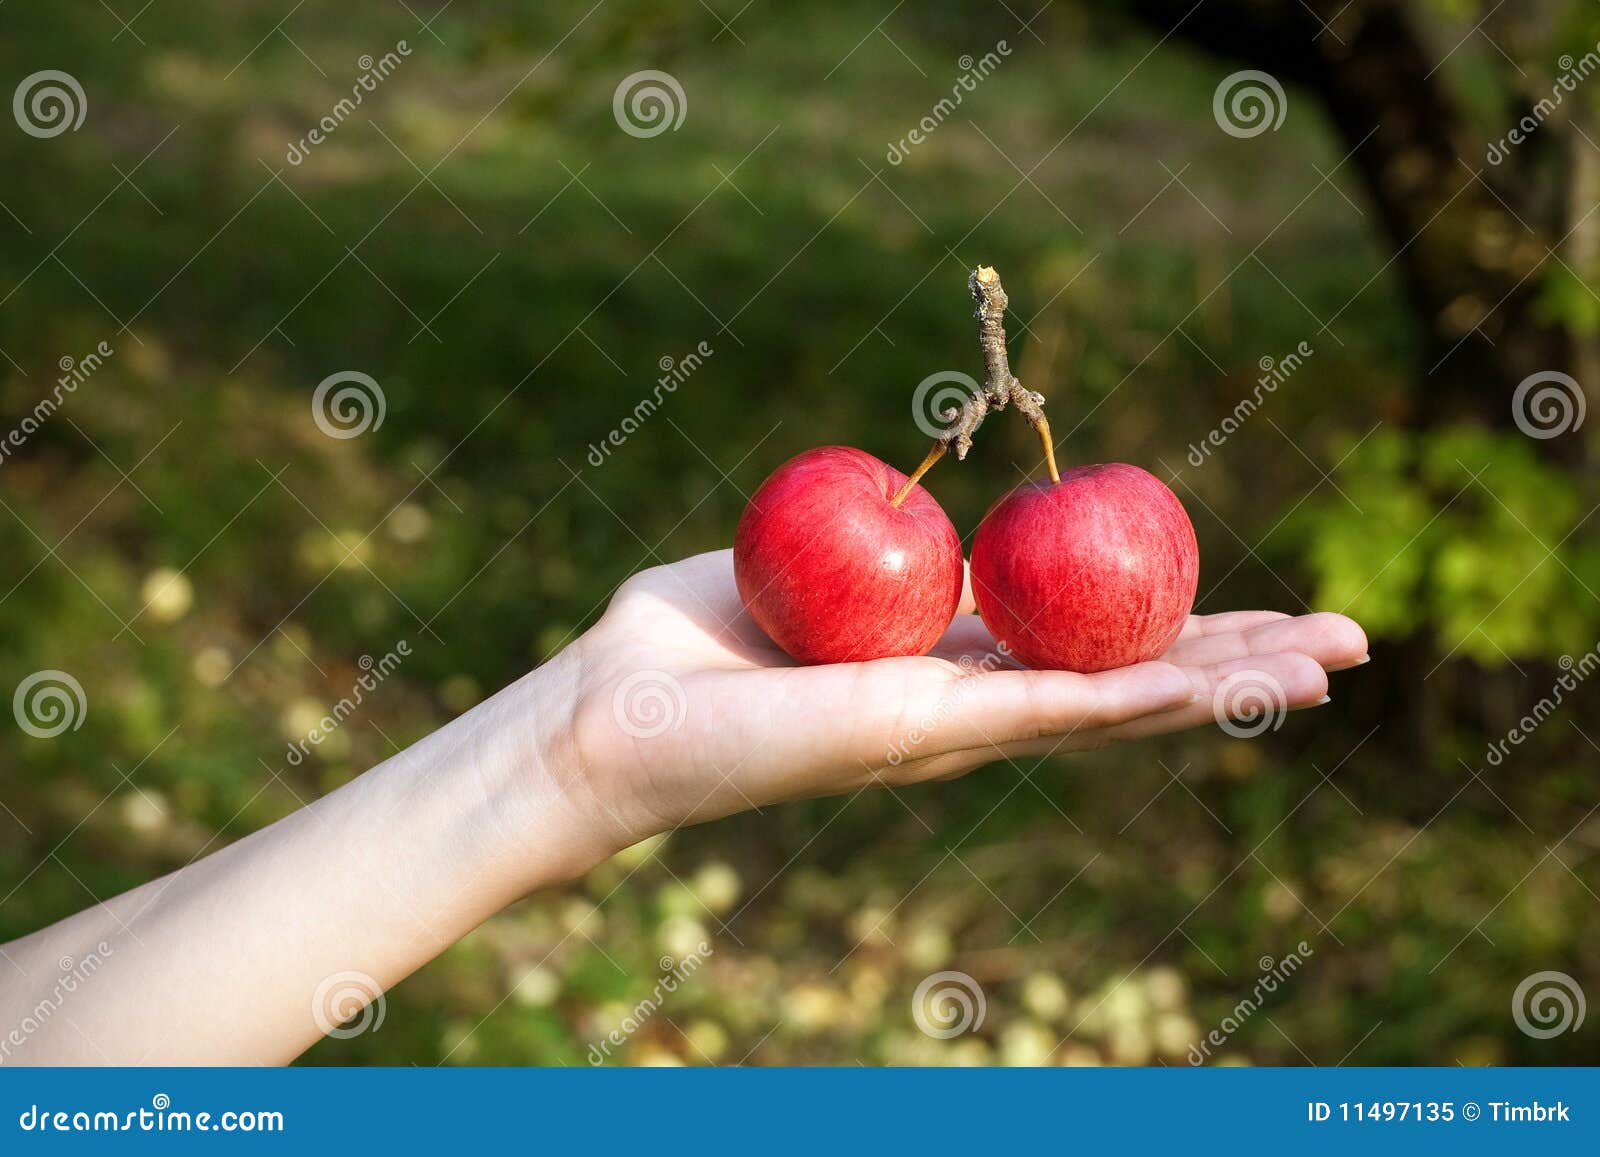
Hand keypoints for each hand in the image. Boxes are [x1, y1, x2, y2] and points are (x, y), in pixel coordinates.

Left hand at [557, 550, 1366, 853]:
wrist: (611, 715)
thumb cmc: (686, 641)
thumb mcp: (806, 566)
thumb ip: (872, 545)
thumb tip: (919, 501)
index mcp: (943, 662)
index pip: (1080, 641)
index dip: (1169, 622)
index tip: (1246, 597)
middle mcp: (966, 705)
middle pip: (1126, 679)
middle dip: (1234, 661)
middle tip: (1343, 643)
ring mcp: (955, 728)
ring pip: (1115, 705)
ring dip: (1225, 685)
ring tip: (1331, 667)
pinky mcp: (925, 736)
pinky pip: (1049, 708)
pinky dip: (1138, 696)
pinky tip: (1218, 686)